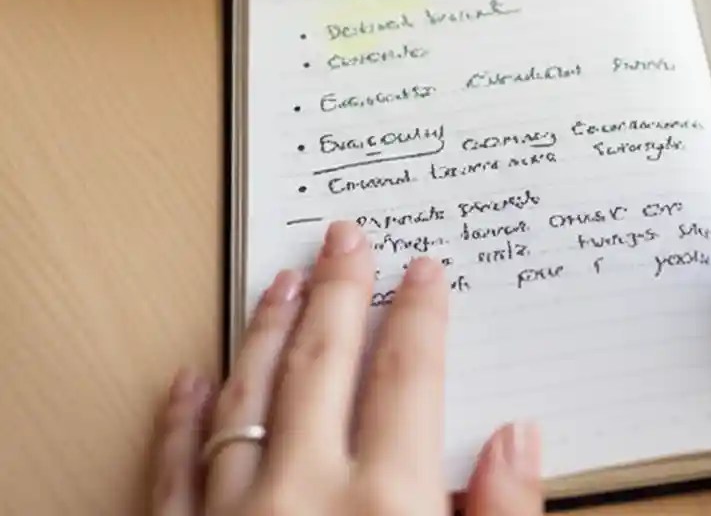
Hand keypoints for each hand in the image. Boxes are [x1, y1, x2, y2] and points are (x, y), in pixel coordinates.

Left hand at [149, 221, 542, 515]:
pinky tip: (188, 377)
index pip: (409, 379)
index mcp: (387, 502)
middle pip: (324, 366)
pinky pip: (174, 468)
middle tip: (345, 238)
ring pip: (246, 400)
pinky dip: (180, 420)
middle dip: (339, 292)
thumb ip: (501, 515)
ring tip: (283, 283)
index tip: (424, 272)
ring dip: (267, 334)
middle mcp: (305, 493)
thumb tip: (519, 436)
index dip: (419, 317)